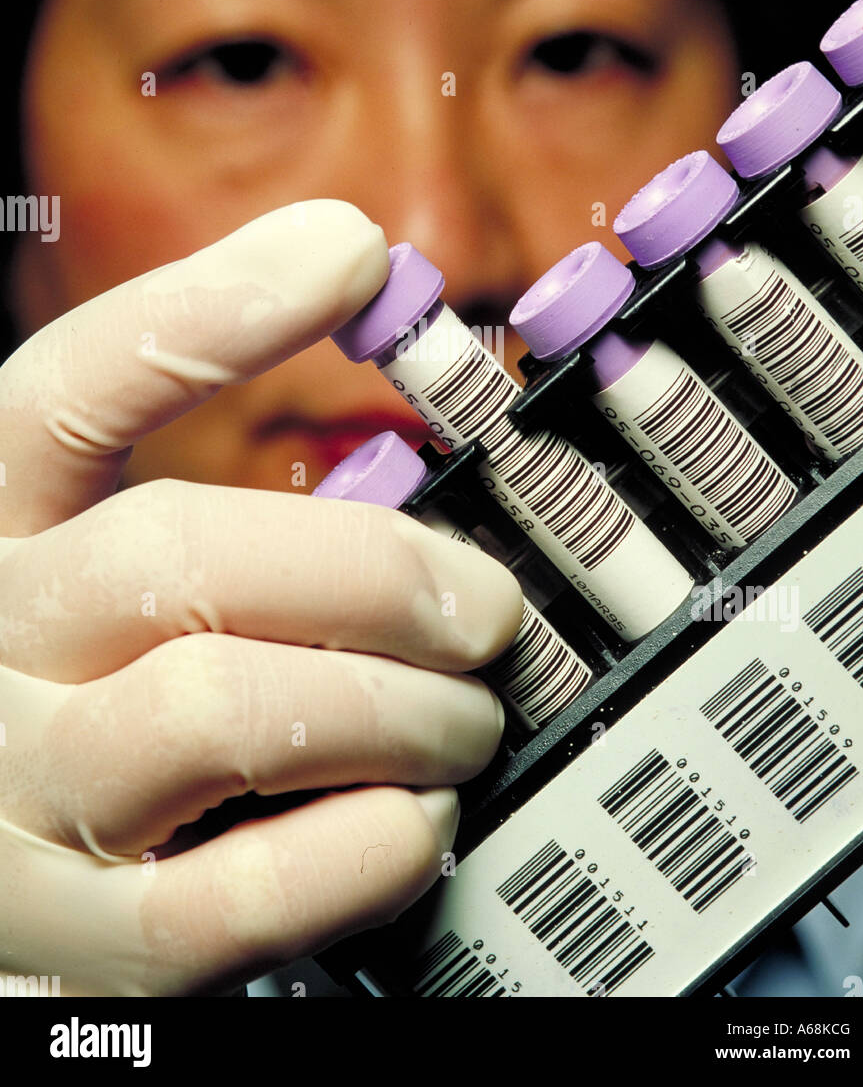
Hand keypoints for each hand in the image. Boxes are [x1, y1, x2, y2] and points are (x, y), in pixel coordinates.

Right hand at [0, 200, 521, 995]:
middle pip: (180, 556)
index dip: (208, 311)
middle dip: (377, 571)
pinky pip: (237, 897)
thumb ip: (221, 498)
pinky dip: (362, 851)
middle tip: (486, 607)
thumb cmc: (87, 689)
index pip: (69, 390)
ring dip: (394, 709)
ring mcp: (15, 796)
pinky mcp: (72, 939)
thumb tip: (381, 353)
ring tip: (467, 718)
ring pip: (223, 714)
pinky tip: (413, 822)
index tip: (350, 254)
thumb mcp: (104, 575)